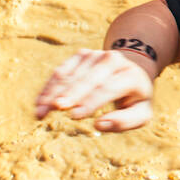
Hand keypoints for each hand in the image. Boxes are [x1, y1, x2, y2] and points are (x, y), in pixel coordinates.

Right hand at [35, 48, 155, 131]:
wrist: (132, 71)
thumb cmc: (133, 99)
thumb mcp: (140, 113)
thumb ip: (125, 121)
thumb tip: (99, 125)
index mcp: (131, 75)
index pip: (108, 88)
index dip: (91, 102)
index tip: (74, 115)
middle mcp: (114, 60)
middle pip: (88, 79)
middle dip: (70, 94)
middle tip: (54, 108)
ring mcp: (96, 55)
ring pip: (71, 74)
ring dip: (54, 93)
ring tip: (40, 112)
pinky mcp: (81, 55)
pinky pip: (61, 71)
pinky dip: (49, 87)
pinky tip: (40, 103)